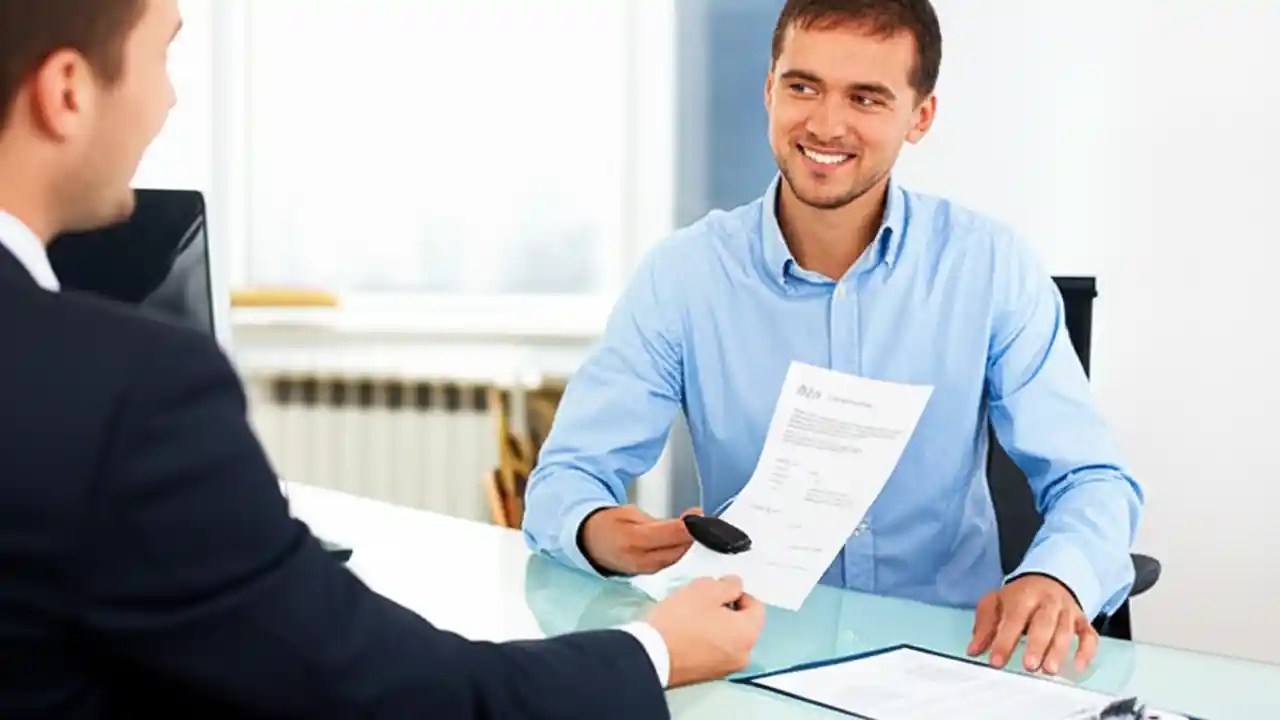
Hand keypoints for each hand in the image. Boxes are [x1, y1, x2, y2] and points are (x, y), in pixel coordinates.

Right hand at [581, 505, 701, 574]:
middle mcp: (638, 559)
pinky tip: (684, 543)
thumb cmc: (609, 524)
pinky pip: (670, 563)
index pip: (667, 535)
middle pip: (675, 550)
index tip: (700, 517)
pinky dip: (679, 552)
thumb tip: (690, 521)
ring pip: (675, 558)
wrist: (590, 543)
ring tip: (697, 530)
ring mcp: (643, 570)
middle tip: (704, 522)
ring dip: (688, 545)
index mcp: (631, 539)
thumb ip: (661, 521)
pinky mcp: (648, 575)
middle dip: (692, 536)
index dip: (687, 527)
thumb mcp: (631, 513)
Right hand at [645, 575, 766, 687]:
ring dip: (715, 625)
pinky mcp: (707, 675)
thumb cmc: (679, 622)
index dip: (736, 592)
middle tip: (702, 602)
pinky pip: (714, 652)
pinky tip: (685, 633)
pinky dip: (705, 641)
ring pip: (728, 638)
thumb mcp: (705, 589)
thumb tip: (735, 585)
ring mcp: (725, 668)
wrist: (651, 655)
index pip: (756, 605)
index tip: (717, 590)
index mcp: (748, 633)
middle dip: (726, 610)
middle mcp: (743, 655)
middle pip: (742, 623)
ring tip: (690, 617)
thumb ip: (728, 584)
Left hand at [967, 575, 1098, 674]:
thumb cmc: (1018, 598)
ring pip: (1066, 630)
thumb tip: (973, 650)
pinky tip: (1078, 667)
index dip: (1004, 641)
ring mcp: (1067, 611)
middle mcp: (1048, 602)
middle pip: (1044, 623)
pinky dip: (1086, 651)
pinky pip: (1089, 636)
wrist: (1047, 580)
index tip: (996, 662)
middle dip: (1037, 645)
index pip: (1013, 619)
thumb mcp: (995, 603)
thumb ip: (984, 627)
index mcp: (1023, 596)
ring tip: (1049, 670)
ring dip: (1059, 651)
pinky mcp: (1082, 621)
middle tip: (1029, 666)